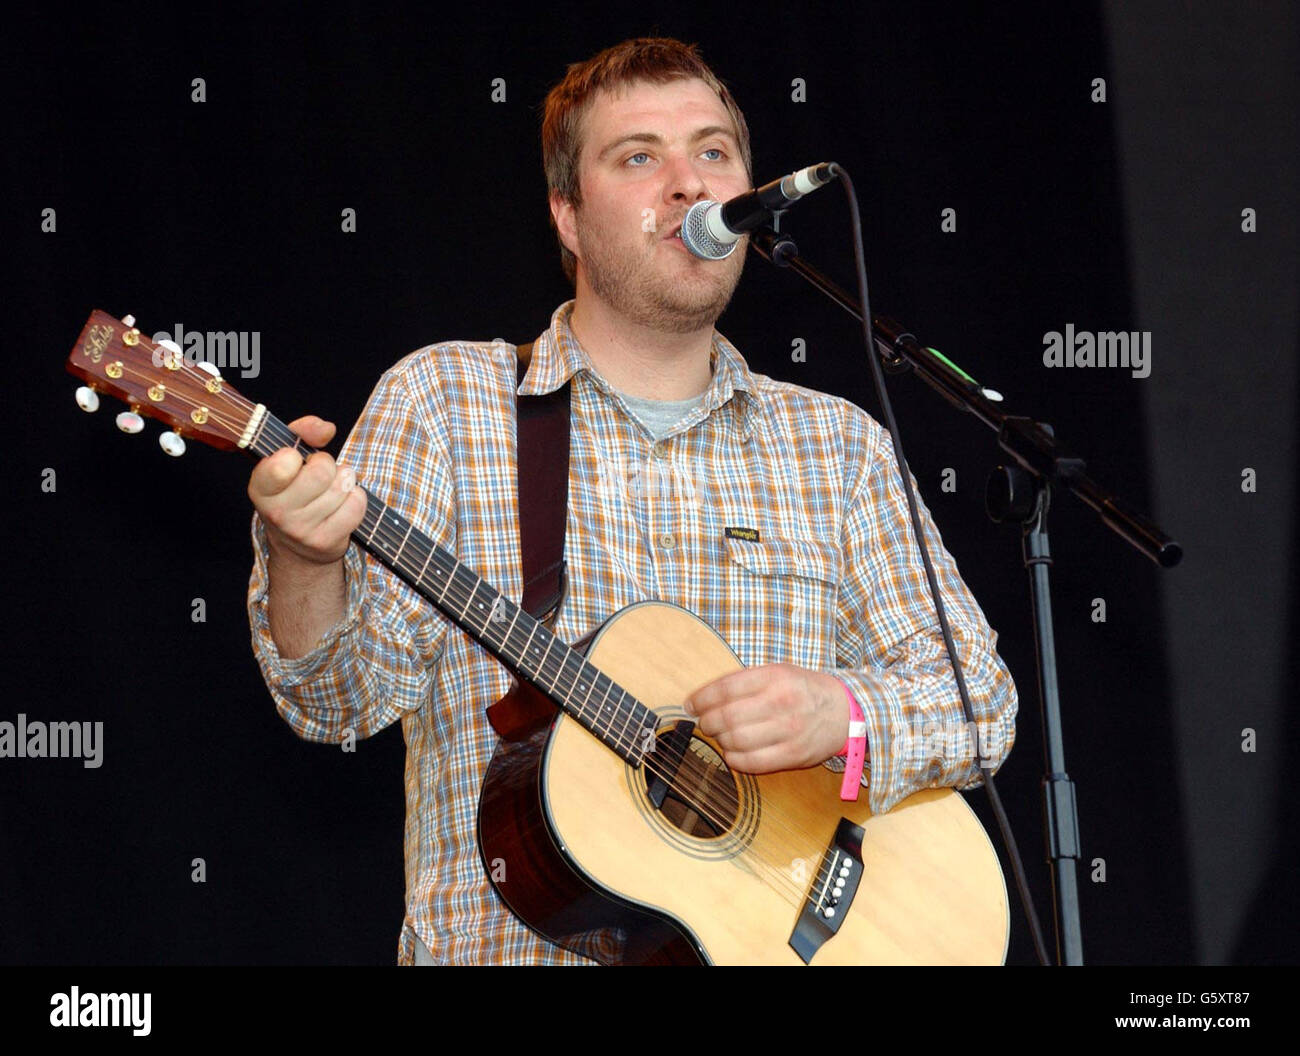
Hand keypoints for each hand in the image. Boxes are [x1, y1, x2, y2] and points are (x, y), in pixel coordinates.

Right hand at [247, 415, 367, 565]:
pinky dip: (356, 498)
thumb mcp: (287, 458)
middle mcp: (277, 512)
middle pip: (322, 472)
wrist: (297, 547)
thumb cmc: (293, 492)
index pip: (284, 461)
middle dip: (328, 464)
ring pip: (342, 487)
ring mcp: (302, 530)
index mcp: (261, 488)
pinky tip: (343, 503)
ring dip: (344, 482)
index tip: (293, 461)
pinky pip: (356, 505)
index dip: (296, 454)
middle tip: (321, 473)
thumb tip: (327, 429)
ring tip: (332, 489)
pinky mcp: (326, 542)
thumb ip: (302, 432)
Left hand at [684, 663, 849, 773]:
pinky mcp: (793, 755)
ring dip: (720, 740)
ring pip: (737, 741)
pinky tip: (732, 753)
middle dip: (708, 722)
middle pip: (727, 717)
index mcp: (774, 677)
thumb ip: (745, 681)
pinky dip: (734, 759)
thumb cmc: (804, 690)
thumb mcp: (778, 672)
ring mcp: (788, 731)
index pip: (725, 688)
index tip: (690, 705)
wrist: (845, 712)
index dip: (701, 699)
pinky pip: (752, 762)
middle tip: (705, 723)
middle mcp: (781, 702)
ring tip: (721, 736)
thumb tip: (704, 697)